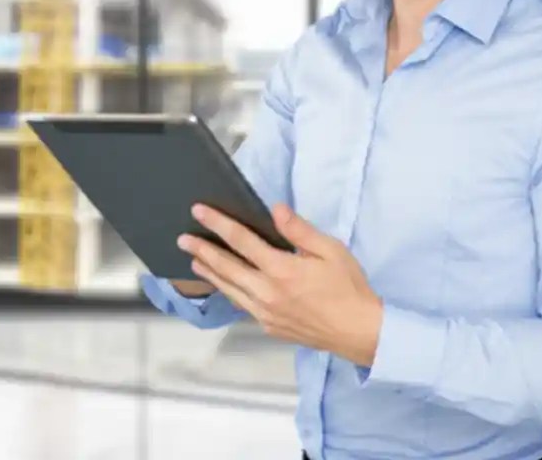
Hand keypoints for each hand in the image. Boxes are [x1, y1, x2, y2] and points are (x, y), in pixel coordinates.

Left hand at [177, 203, 383, 366]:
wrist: (358, 332)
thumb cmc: (348, 288)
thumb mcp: (330, 251)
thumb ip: (299, 230)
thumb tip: (275, 209)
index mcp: (281, 269)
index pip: (241, 240)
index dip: (218, 224)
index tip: (199, 211)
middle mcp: (266, 292)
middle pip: (225, 267)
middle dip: (202, 250)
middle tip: (182, 239)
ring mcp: (264, 312)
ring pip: (228, 289)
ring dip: (209, 273)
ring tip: (194, 261)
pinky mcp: (268, 326)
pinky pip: (241, 305)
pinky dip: (227, 292)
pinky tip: (223, 286)